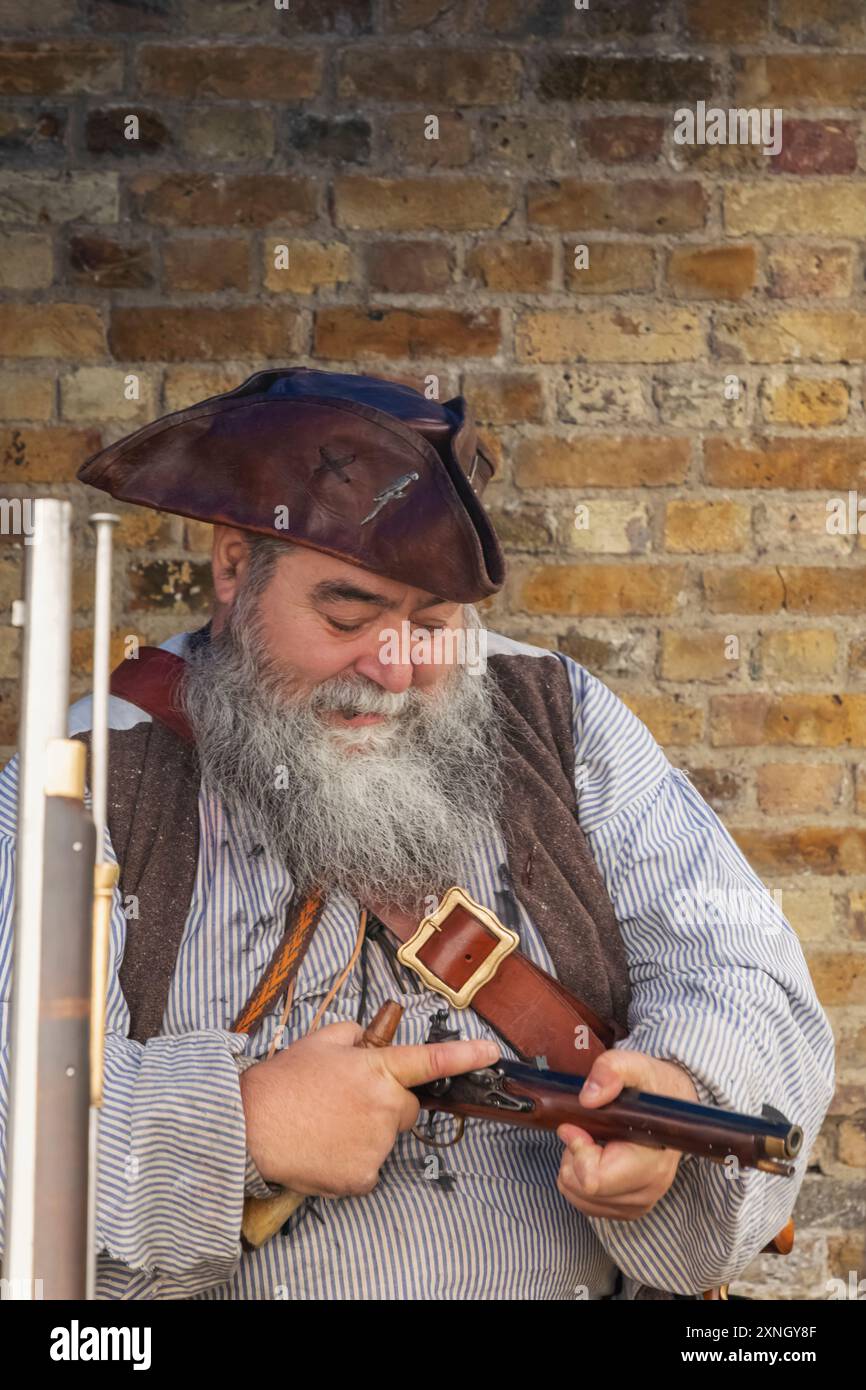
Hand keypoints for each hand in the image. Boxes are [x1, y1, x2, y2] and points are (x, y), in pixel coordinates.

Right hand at [239, 1021, 498, 1196]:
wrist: (250, 1126)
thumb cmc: (282, 1082)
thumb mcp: (320, 1041)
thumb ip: (354, 1035)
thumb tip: (368, 1040)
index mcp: (377, 1068)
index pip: (431, 1061)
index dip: (466, 1055)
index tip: (491, 1052)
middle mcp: (385, 1105)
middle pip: (406, 1108)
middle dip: (384, 1104)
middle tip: (345, 1102)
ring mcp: (377, 1144)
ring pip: (384, 1138)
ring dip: (364, 1133)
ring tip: (325, 1125)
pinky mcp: (364, 1176)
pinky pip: (368, 1167)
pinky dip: (350, 1162)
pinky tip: (324, 1149)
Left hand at [556, 1050, 698, 1221]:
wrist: (673, 1103)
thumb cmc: (652, 1087)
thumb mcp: (632, 1065)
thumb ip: (610, 1071)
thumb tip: (588, 1098)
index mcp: (651, 1163)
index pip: (593, 1180)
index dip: (577, 1149)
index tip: (577, 1125)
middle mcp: (649, 1189)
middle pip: (583, 1191)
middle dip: (574, 1158)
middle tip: (587, 1131)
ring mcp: (640, 1203)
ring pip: (580, 1199)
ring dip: (576, 1169)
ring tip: (594, 1142)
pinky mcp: (629, 1207)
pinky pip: (586, 1203)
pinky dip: (581, 1181)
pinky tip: (596, 1157)